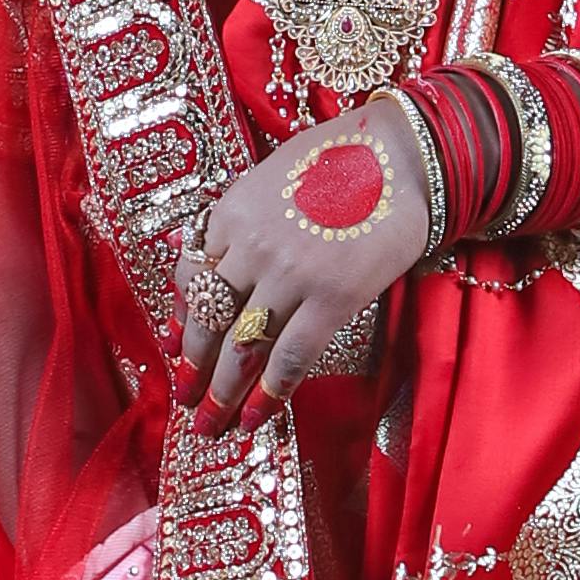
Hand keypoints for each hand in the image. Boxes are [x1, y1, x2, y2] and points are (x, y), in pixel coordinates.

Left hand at [192, 105, 437, 411]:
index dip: (180, 319)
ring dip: (223, 392)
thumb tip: (218, 267)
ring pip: (243, 346)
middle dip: (193, 368)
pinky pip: (290, 356)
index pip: (189, 277)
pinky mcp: (332, 299)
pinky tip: (257, 417)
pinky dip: (271, 393)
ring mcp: (289, 275)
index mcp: (231, 213)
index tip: (174, 348)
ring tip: (211, 424)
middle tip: (184, 399)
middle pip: (208, 320)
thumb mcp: (272, 179)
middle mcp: (251, 247)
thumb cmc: (342, 159)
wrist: (405, 155)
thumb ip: (243, 223)